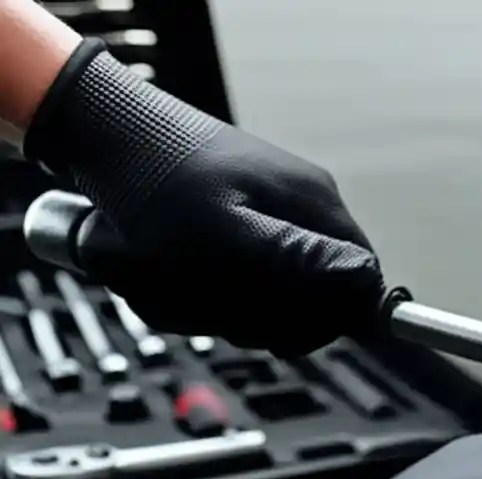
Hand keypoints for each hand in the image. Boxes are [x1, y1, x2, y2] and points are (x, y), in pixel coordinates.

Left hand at [23, 39, 383, 355]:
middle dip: (259, 311)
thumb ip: (294, 260)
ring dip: (217, 301)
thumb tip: (363, 284)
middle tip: (207, 299)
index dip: (326, 315)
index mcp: (313, 203)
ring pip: (268, 289)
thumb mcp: (221, 232)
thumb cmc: (154, 181)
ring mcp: (269, 210)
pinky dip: (195, 286)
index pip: (360, 279)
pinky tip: (164, 269)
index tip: (277, 329)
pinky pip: (232, 275)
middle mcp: (300, 205)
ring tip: (172, 280)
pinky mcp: (236, 216)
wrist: (98, 127)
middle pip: (314, 292)